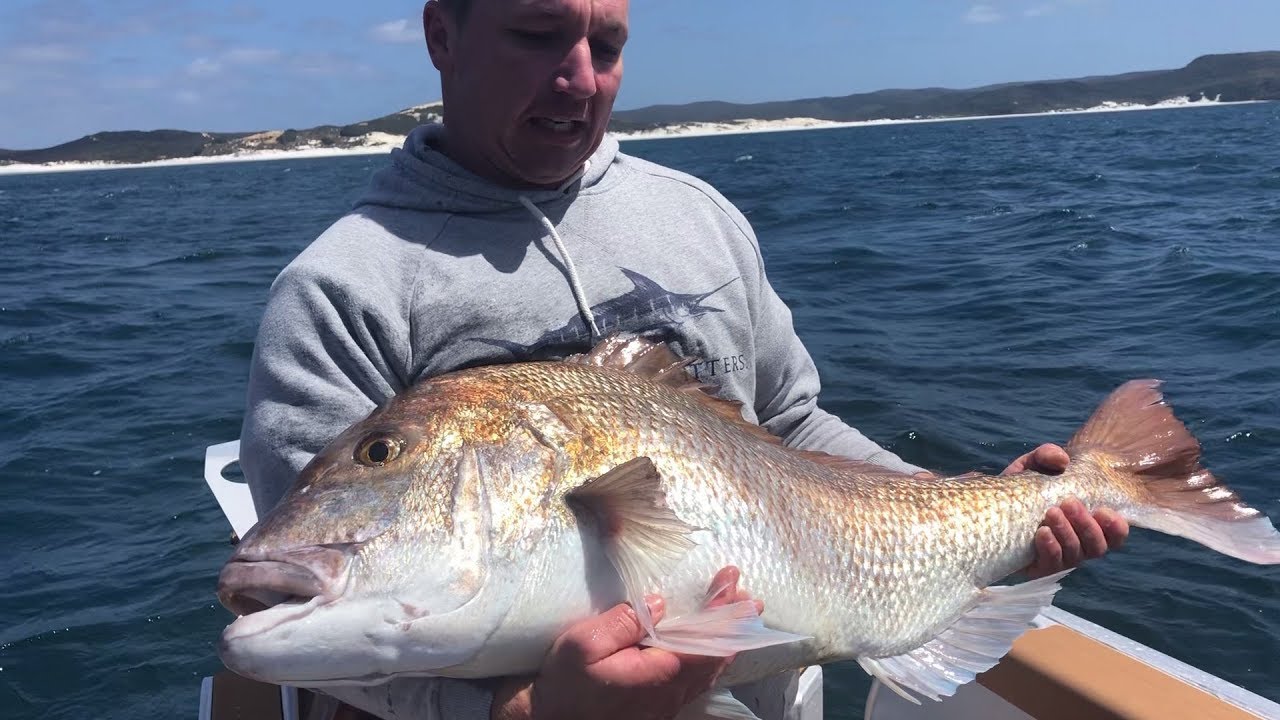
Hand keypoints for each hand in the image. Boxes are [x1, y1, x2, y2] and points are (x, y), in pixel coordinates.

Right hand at [492, 566, 755, 719]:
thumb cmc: (565, 686)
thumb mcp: (584, 645)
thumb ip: (623, 622)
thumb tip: (658, 605)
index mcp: (660, 673)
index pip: (707, 640)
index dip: (724, 611)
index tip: (732, 582)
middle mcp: (671, 692)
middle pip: (716, 656)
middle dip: (733, 623)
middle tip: (749, 596)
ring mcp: (666, 703)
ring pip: (708, 671)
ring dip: (725, 639)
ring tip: (739, 616)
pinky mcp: (656, 707)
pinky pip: (695, 680)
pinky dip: (710, 657)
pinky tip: (711, 648)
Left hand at [1003, 444, 1128, 577]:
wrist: (991, 505)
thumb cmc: (1023, 485)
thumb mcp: (1033, 465)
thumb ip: (1047, 455)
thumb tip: (1061, 460)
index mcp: (1087, 523)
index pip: (1114, 534)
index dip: (1116, 528)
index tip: (1104, 511)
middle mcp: (1078, 543)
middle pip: (1097, 546)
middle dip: (1087, 526)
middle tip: (1069, 503)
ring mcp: (1060, 557)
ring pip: (1076, 555)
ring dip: (1067, 534)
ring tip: (1052, 513)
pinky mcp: (1038, 567)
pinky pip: (1050, 565)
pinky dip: (1050, 548)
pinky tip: (1041, 533)